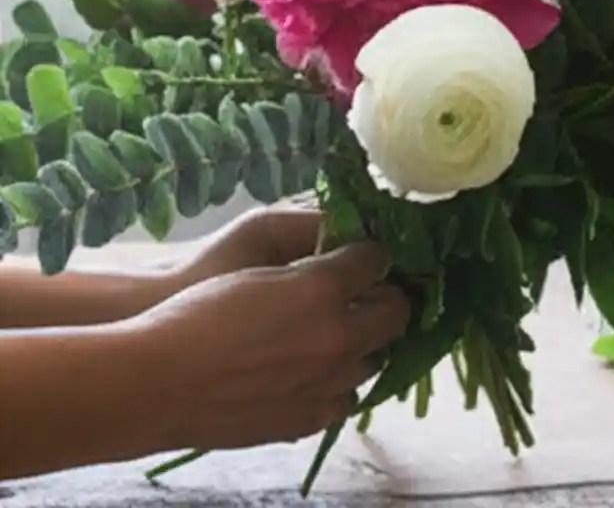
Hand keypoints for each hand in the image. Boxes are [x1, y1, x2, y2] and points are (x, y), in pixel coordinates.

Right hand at [126, 210, 409, 450]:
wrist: (158, 384)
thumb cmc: (194, 315)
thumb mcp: (255, 275)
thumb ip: (309, 268)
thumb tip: (344, 264)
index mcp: (321, 290)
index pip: (375, 261)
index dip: (370, 255)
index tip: (363, 256)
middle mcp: (337, 336)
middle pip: (395, 312)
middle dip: (385, 299)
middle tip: (366, 295)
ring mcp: (328, 383)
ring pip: (375, 359)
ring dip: (363, 344)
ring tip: (338, 337)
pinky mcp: (311, 418)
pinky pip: (346, 399)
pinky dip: (337, 384)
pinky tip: (314, 374)